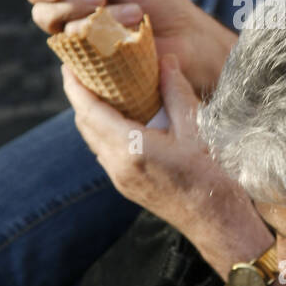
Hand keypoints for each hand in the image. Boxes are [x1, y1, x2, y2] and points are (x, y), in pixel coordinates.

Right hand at [25, 0, 235, 95]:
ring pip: (66, 34)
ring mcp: (86, 50)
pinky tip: (132, 34)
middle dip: (69, 2)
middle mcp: (77, 23)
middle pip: (44, 14)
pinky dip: (106, 41)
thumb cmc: (165, 7)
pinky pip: (87, 58)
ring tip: (134, 14)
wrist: (193, 39)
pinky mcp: (99, 73)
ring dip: (98, 18)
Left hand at [61, 55, 261, 251]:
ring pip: (93, 140)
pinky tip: (120, 117)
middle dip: (80, 96)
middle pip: (85, 124)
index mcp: (131, 148)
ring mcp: (120, 179)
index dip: (74, 86)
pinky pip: (104, 152)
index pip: (90, 111)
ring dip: (91, 114)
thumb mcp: (195, 129)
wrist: (217, 223)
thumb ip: (175, 92)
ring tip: (101, 89)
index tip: (69, 64)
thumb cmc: (210, 178)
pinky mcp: (126, 186)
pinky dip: (103, 130)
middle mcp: (118, 165)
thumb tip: (165, 61)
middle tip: (85, 69)